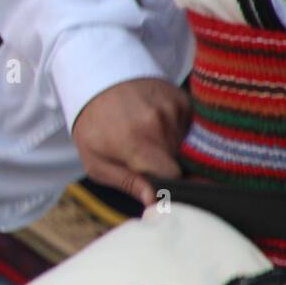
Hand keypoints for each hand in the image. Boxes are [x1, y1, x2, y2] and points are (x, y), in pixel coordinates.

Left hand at [71, 77, 191, 206]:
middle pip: (182, 160)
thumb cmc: (93, 128)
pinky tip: (160, 125)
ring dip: (175, 146)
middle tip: (147, 155)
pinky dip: (180, 129)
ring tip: (150, 137)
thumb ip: (127, 182)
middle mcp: (158, 123)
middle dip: (169, 164)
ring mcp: (172, 107)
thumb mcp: (96, 162)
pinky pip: (192, 124)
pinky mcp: (181, 97)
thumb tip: (153, 201)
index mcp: (135, 143)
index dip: (170, 184)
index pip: (173, 176)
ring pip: (188, 142)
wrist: (94, 84)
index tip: (161, 184)